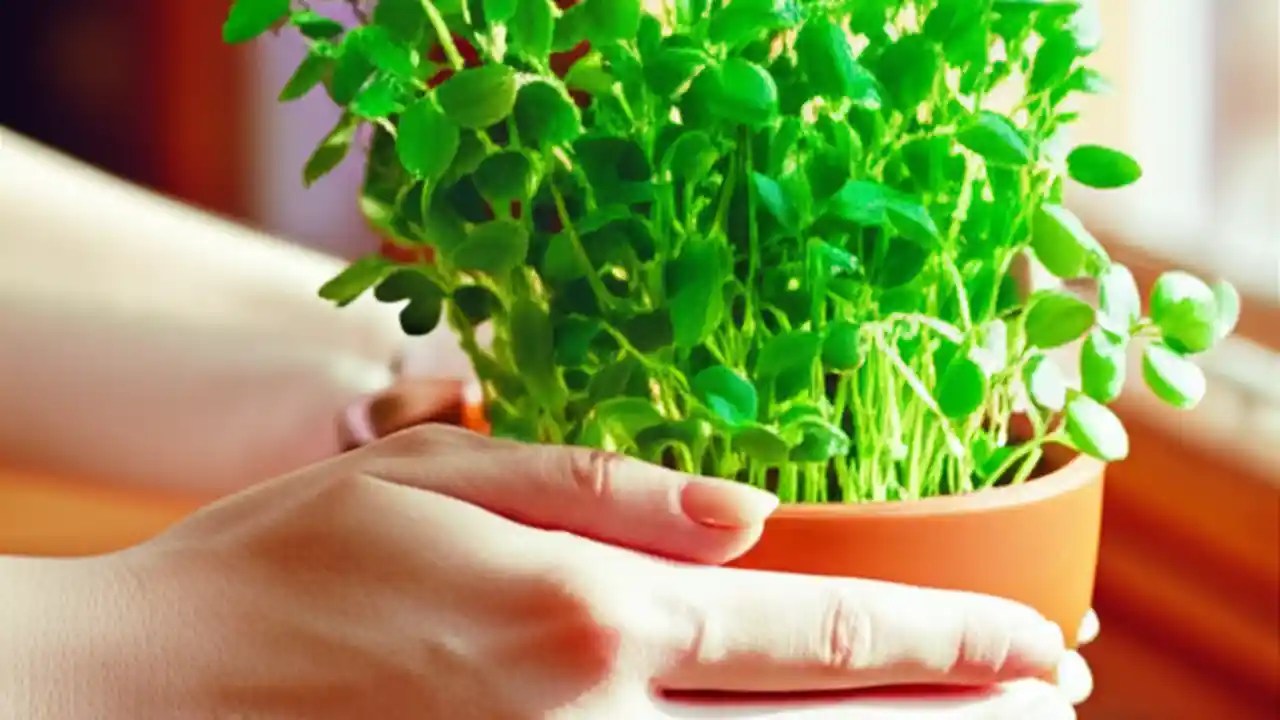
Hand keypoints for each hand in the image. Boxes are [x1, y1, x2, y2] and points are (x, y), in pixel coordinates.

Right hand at [343, 379, 1099, 715]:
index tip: (1039, 643)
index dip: (948, 639)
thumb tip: (749, 512)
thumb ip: (606, 490)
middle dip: (959, 718)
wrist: (154, 690)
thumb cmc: (289, 561)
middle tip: (1051, 700)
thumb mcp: (440, 471)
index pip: (817, 628)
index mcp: (586, 615)